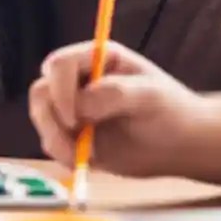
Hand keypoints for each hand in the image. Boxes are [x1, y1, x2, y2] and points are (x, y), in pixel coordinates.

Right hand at [28, 40, 205, 176]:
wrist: (178, 145)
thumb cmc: (170, 111)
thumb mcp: (149, 96)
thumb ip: (115, 94)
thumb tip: (79, 107)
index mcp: (97, 58)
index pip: (60, 64)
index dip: (60, 90)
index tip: (74, 119)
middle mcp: (79, 79)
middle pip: (42, 90)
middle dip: (52, 119)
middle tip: (73, 144)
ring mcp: (73, 107)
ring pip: (42, 118)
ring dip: (56, 140)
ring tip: (84, 158)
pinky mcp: (73, 135)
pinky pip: (51, 142)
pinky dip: (62, 155)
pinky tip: (89, 162)